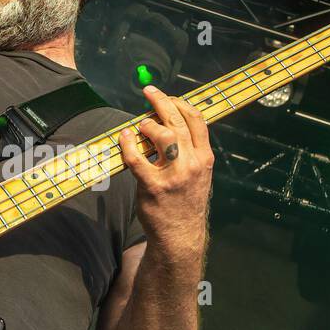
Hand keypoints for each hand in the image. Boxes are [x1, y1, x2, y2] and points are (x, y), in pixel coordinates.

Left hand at [117, 85, 214, 255]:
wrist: (180, 236)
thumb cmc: (185, 202)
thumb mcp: (198, 175)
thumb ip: (189, 151)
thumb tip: (168, 123)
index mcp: (204, 159)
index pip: (197, 120)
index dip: (181, 103)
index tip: (169, 96)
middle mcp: (192, 165)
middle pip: (178, 122)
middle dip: (162, 102)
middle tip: (149, 92)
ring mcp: (173, 176)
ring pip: (163, 135)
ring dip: (148, 125)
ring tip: (140, 126)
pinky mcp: (153, 187)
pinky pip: (137, 159)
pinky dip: (128, 144)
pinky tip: (124, 138)